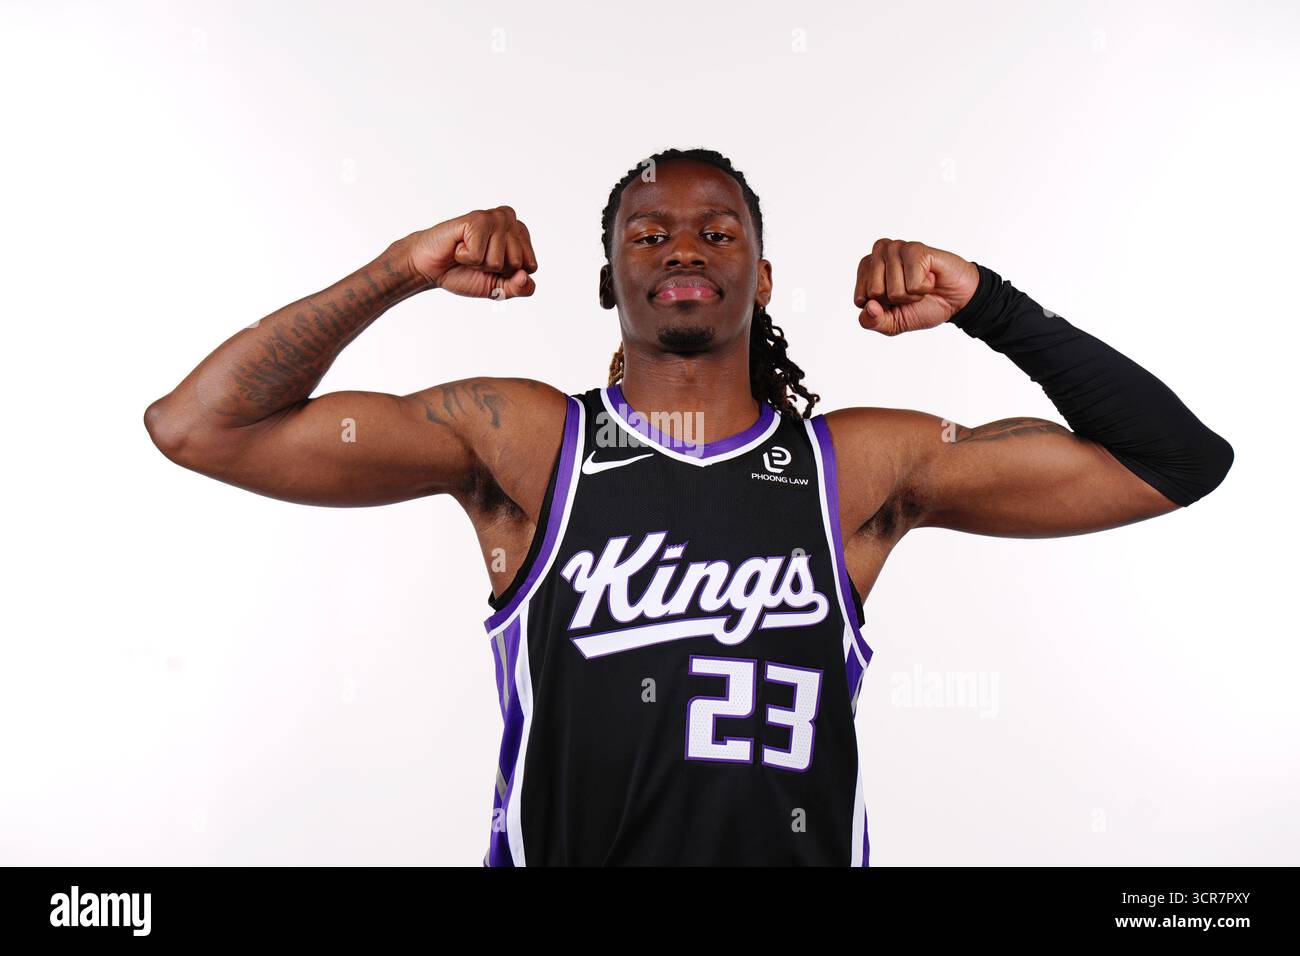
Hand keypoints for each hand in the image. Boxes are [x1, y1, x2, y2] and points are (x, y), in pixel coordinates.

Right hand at [407, 206, 537, 298]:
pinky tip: (458, 247)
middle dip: (493, 269)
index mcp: (520, 234)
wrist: (432, 268)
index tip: (492, 267)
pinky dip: (465, 258)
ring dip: (478, 263)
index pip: (531, 266)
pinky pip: (478, 254)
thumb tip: (525, 277)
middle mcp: (510, 220)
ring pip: (498, 260)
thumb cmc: (465, 273)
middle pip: (516, 263)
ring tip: (467, 251)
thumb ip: (519, 288)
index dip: (508, 275)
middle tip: (476, 258)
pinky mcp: (477, 218)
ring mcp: (494, 217)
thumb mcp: (498, 288)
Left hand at [853, 239, 979, 334]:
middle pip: (874, 293)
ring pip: (893, 289)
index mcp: (866, 270)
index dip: (881, 308)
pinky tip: (930, 277)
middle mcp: (878, 254)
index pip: (860, 299)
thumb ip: (872, 321)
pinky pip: (912, 284)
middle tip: (910, 291)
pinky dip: (924, 288)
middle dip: (896, 301)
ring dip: (912, 295)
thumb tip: (869, 306)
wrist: (956, 301)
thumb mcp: (892, 323)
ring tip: (921, 284)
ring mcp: (896, 248)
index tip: (895, 301)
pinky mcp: (915, 248)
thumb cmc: (922, 306)